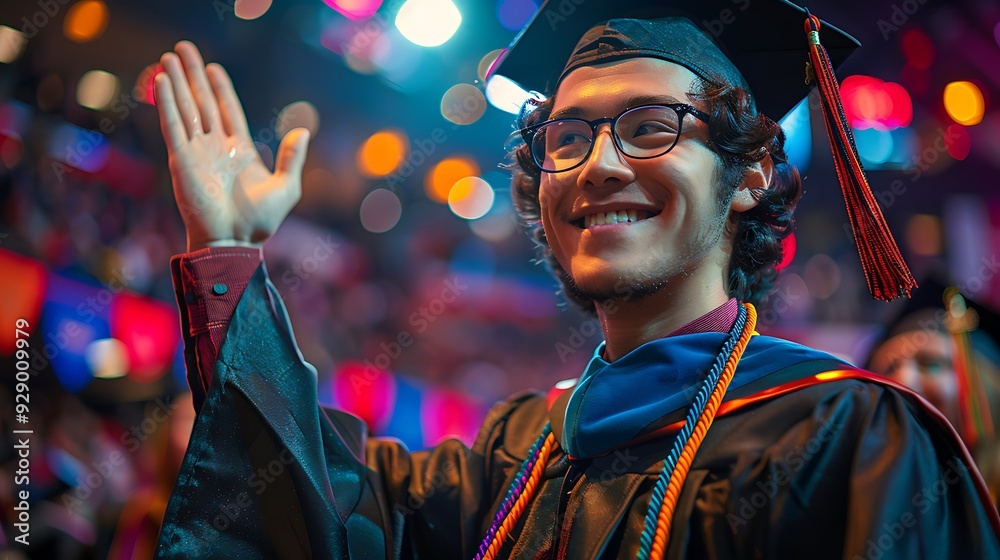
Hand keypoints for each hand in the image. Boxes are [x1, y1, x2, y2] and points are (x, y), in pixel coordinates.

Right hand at [154, 41, 309, 251]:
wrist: (236, 241)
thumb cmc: (260, 221)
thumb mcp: (286, 187)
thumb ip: (291, 158)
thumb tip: (302, 131)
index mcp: (239, 150)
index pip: (228, 110)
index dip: (220, 88)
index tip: (212, 67)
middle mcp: (215, 147)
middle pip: (203, 102)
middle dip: (193, 75)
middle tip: (183, 48)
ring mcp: (197, 151)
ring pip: (186, 108)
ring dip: (177, 82)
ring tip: (169, 56)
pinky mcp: (181, 159)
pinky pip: (173, 125)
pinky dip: (167, 103)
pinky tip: (162, 81)